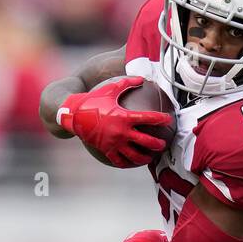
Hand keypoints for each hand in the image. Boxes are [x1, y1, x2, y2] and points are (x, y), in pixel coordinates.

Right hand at [57, 76, 171, 166]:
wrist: (74, 115)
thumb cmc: (93, 100)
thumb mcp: (110, 88)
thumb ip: (127, 83)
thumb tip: (142, 78)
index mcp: (124, 117)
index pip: (148, 118)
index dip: (161, 119)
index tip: (169, 119)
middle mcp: (121, 132)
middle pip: (146, 142)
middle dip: (157, 144)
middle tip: (163, 144)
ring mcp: (114, 143)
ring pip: (135, 155)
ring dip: (145, 158)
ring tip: (150, 158)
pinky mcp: (106, 150)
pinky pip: (119, 161)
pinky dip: (127, 163)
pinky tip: (132, 163)